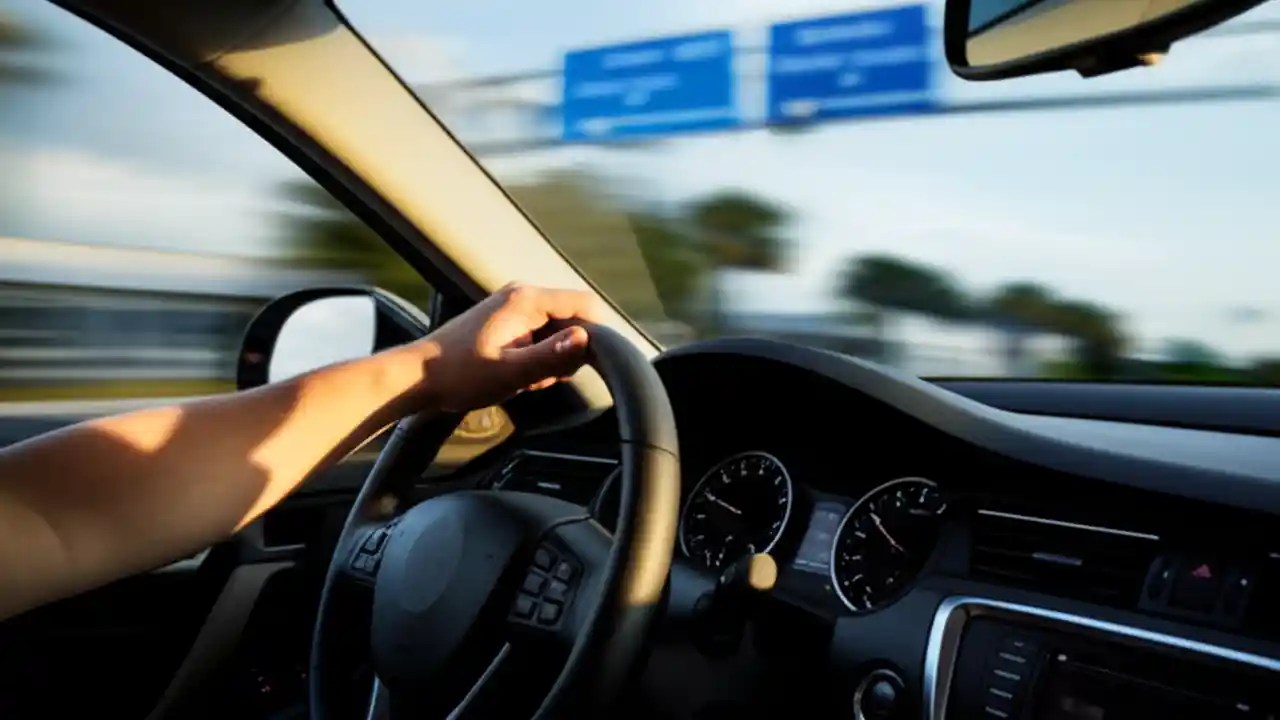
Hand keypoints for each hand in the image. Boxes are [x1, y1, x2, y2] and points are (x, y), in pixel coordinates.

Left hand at [412, 283, 607, 412]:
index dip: (598, 334)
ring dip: (551, 359)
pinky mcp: (508, 321)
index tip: (590, 364)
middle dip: (568, 353)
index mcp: (526, 300)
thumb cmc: (459, 375)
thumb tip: (587, 339)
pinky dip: (537, 359)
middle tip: (541, 377)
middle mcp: (523, 295)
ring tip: (523, 378)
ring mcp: (514, 307)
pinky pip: (541, 337)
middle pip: (573, 319)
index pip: (585, 304)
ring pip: (558, 332)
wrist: (417, 377)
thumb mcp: (510, 373)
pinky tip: (516, 374)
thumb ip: (551, 356)